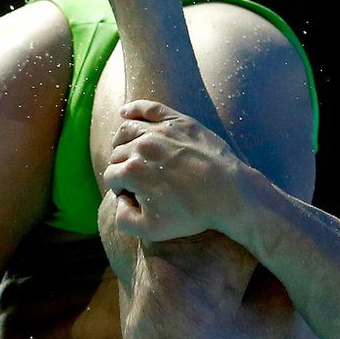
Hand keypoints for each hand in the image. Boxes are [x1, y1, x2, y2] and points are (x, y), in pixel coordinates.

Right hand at [102, 99, 244, 240]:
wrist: (228, 194)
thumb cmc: (191, 214)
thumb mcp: (150, 230)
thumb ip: (123, 219)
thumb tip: (118, 201)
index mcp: (132, 171)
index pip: (110, 177)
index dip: (118, 189)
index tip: (132, 197)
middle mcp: (142, 146)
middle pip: (117, 155)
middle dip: (121, 168)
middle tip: (136, 181)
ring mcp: (159, 130)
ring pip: (126, 131)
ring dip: (121, 143)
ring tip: (127, 154)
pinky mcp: (177, 120)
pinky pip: (147, 108)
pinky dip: (132, 109)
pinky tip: (124, 113)